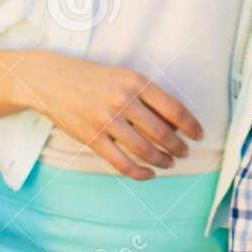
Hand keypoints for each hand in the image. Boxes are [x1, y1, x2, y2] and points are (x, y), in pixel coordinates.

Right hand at [7, 50, 203, 180]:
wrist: (52, 81)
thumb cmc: (93, 79)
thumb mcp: (123, 77)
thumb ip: (147, 96)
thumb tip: (175, 123)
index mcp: (136, 82)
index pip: (174, 108)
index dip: (191, 125)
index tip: (199, 135)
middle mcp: (123, 101)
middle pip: (162, 133)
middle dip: (179, 147)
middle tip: (185, 153)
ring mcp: (106, 121)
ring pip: (144, 150)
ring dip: (162, 161)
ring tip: (169, 163)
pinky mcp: (92, 138)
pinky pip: (122, 163)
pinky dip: (139, 172)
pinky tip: (148, 174)